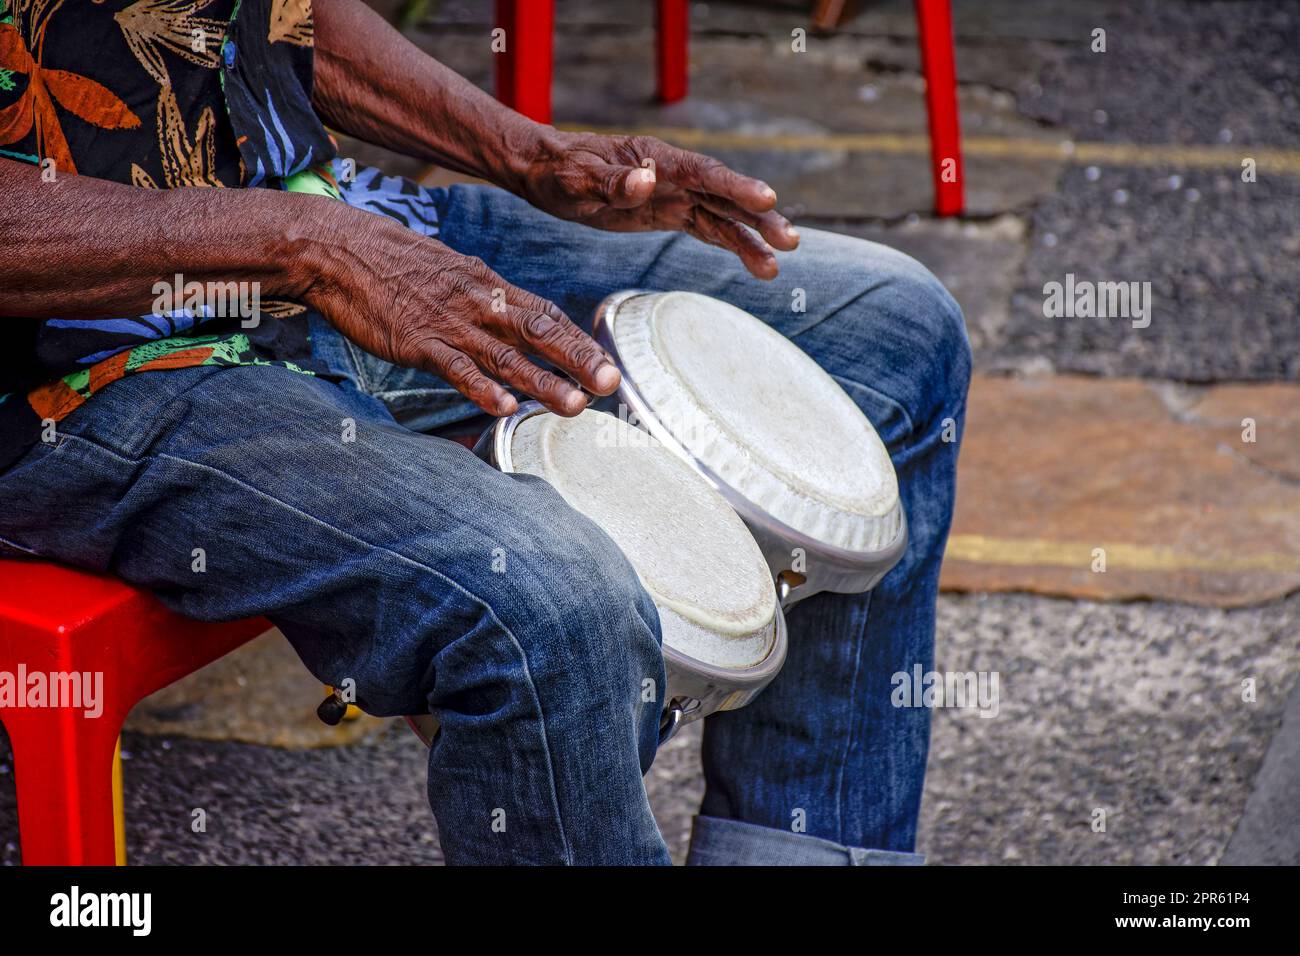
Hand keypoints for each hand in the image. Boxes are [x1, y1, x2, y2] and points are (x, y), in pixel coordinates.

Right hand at [306, 203, 617, 417]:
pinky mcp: (417, 342)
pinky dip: (479, 387)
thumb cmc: (396, 265)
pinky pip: (455, 368)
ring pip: (505, 356)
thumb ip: (486, 301)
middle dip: (577, 359)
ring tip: (574, 406)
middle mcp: (479, 304)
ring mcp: (450, 324)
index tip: (610, 365)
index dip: (579, 341)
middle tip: (611, 384)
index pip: (546, 315)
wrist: (339, 249)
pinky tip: (503, 408)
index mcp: (490, 287)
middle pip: (539, 332)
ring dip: (541, 382)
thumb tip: (516, 326)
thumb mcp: (452, 274)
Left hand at [515, 130, 799, 279]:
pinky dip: (732, 244)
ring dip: (751, 239)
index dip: (736, 185)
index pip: (703, 173)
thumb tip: (649, 180)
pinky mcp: (669, 213)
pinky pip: (707, 229)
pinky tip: (756, 262)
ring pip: (722, 216)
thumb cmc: (559, 172)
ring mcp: (674, 194)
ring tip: (776, 266)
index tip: (767, 198)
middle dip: (758, 217)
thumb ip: (612, 183)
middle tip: (790, 240)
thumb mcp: (577, 180)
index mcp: (655, 157)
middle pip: (724, 195)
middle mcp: (673, 174)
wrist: (547, 173)